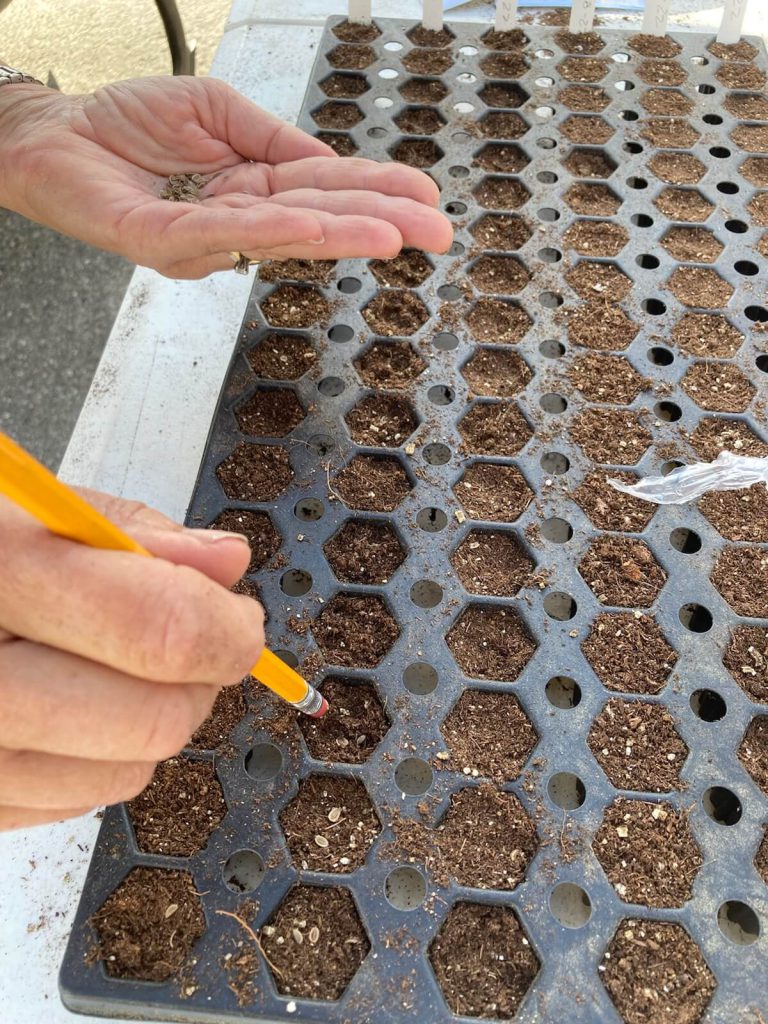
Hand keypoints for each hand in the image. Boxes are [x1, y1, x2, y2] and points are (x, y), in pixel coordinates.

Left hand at [0, 76, 452, 277]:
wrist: (54, 133)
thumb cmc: (128, 123)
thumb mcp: (220, 110)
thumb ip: (274, 139)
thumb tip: (328, 163)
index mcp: (256, 188)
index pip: (326, 191)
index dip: (377, 193)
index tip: (426, 199)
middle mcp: (239, 222)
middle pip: (318, 220)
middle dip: (380, 223)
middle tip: (437, 233)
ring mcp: (205, 240)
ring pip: (283, 234)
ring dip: (342, 234)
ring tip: (394, 235)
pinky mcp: (164, 244)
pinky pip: (225, 236)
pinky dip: (273, 232)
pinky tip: (318, 231)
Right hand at [0, 490, 262, 830]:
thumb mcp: (20, 500)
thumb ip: (125, 530)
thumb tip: (224, 563)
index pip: (158, 630)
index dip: (226, 630)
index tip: (237, 619)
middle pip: (152, 718)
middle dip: (197, 679)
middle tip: (189, 641)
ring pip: (124, 773)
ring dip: (151, 722)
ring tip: (114, 667)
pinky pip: (70, 804)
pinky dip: (95, 760)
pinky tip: (63, 707)